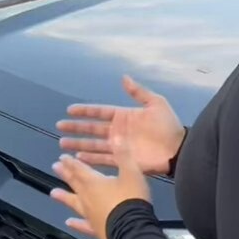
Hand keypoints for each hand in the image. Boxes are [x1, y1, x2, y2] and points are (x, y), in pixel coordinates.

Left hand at [51, 134, 150, 238]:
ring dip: (64, 197)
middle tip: (54, 167)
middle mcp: (88, 198)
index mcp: (95, 182)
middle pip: (74, 183)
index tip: (62, 157)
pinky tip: (69, 223)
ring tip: (53, 193)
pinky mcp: (95, 231)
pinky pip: (83, 226)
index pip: (80, 169)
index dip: (71, 162)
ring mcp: (89, 216)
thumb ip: (124, 155)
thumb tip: (116, 136)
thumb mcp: (132, 173)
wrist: (132, 230)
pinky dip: (76, 224)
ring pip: (74, 203)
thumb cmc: (131, 199)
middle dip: (65, 174)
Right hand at [56, 75, 185, 175]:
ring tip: (63, 144)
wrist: (178, 150)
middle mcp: (118, 131)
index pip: (99, 112)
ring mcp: (119, 147)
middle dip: (76, 128)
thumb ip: (138, 92)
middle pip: (92, 129)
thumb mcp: (156, 104)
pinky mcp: (122, 161)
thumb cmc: (168, 126)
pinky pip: (103, 159)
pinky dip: (90, 159)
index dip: (85, 111)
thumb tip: (124, 77)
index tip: (70, 110)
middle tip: (60, 127)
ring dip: (79, 144)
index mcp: (123, 116)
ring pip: (93, 144)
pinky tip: (78, 158)